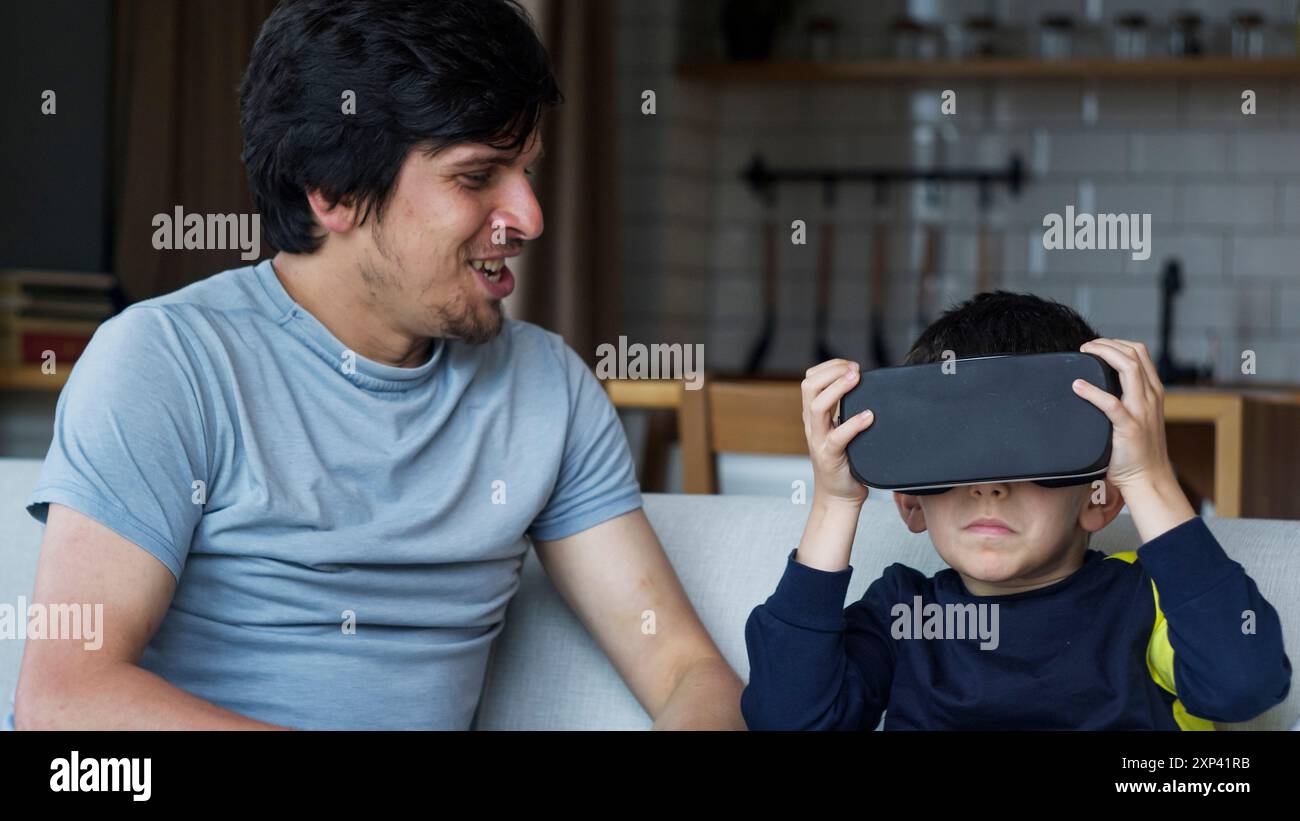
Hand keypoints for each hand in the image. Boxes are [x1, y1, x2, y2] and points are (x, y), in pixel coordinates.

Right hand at [801, 359, 873, 505]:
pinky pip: (837, 436)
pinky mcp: (830, 457)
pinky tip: (868, 416)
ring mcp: (818, 441)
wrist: (838, 495)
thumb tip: (865, 386)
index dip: (829, 366)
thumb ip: (845, 410)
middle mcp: (812, 425)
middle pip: (808, 387)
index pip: (810, 380)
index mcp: (813, 416)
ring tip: (857, 380)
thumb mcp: (840, 428)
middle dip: (832, 372)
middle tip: (855, 369)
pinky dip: (853, 423)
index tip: (851, 365)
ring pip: (817, 406)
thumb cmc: (845, 460)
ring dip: (838, 388)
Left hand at [1071, 338, 1175, 492]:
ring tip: (1083, 354)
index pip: (1140, 353)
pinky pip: (1111, 403)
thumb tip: (1096, 385)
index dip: (1116, 343)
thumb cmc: (1137, 450)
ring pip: (1129, 368)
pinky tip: (1077, 386)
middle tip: (1085, 347)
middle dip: (1107, 343)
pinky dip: (1092, 392)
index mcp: (1152, 392)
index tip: (1096, 344)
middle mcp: (1150, 397)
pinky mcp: (1130, 427)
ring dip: (1104, 355)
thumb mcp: (1137, 417)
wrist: (1148, 478)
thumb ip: (1125, 400)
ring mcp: (1142, 410)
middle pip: (1134, 354)